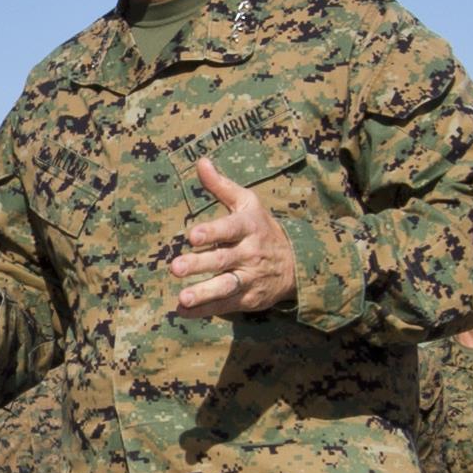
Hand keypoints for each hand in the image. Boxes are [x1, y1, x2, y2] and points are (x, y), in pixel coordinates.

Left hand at [160, 155, 299, 319]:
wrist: (296, 263)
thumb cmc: (261, 227)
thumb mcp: (247, 203)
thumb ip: (221, 186)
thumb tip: (200, 162)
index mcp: (249, 227)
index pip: (230, 229)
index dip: (212, 232)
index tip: (193, 236)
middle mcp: (250, 253)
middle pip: (224, 259)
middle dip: (200, 264)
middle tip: (176, 267)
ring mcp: (250, 278)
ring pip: (226, 286)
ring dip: (203, 293)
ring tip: (182, 297)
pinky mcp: (249, 299)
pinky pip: (225, 305)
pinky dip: (204, 310)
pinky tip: (183, 311)